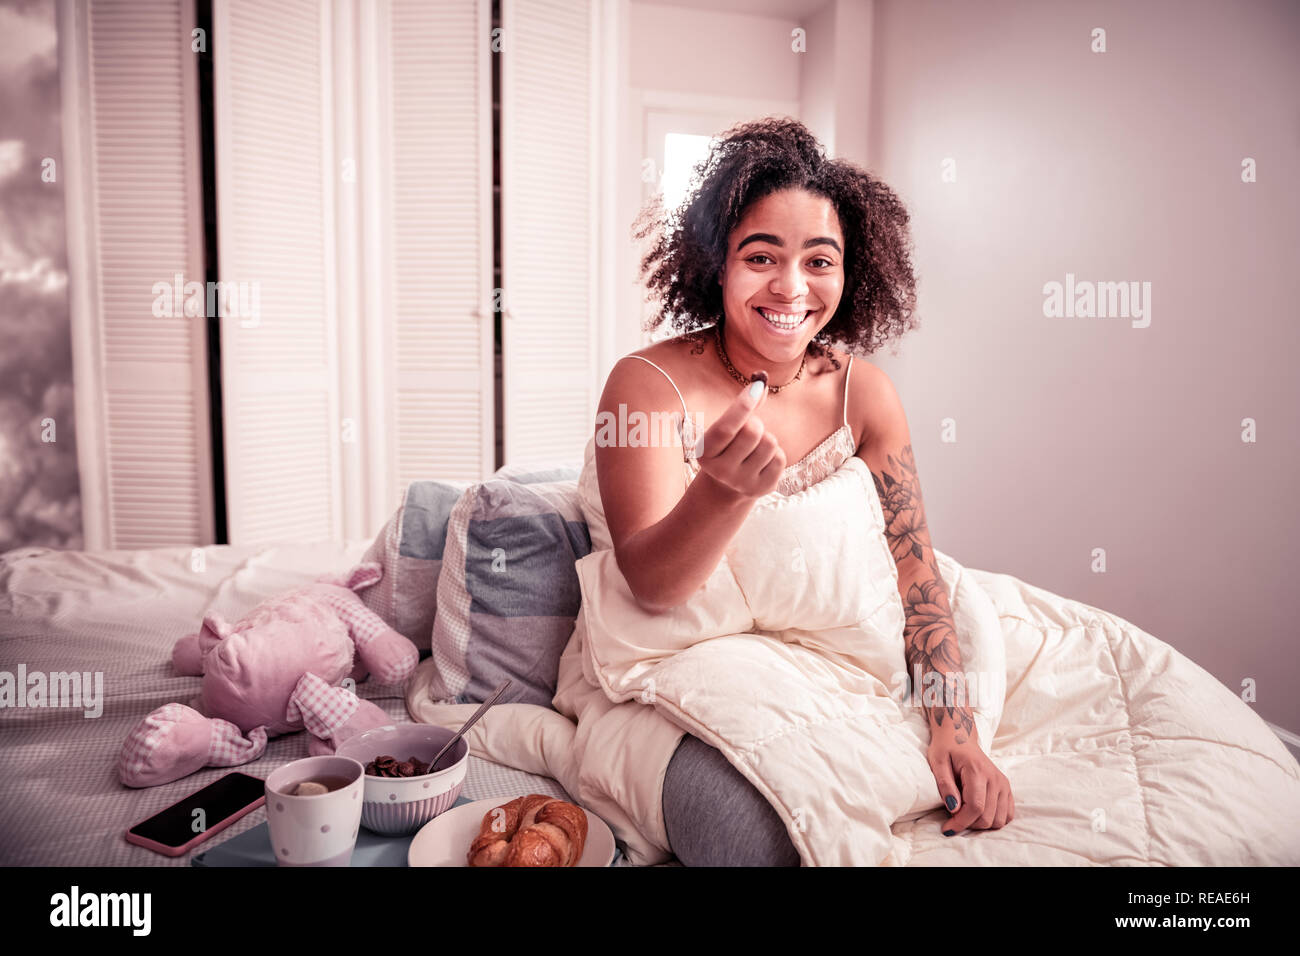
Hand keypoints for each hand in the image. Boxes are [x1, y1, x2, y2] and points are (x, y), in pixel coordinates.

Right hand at [693, 376, 786, 500]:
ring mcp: (741, 482)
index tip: (756, 386)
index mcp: (705, 452)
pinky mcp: (762, 489)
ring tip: (755, 447)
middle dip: (756, 423)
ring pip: (769, 444)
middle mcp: (720, 471)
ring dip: (767, 439)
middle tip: (750, 429)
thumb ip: (744, 405)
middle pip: (753, 432)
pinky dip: (775, 454)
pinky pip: (780, 459)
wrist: (728, 486)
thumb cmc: (728, 446)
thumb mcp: (728, 428)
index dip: (742, 405)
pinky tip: (762, 461)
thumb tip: (761, 379)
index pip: (726, 428)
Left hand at [925, 723, 1014, 836]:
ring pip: (998, 820)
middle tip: (952, 818)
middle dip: (968, 824)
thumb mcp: (937, 763)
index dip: (961, 822)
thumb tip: (954, 808)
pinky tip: (978, 814)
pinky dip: (993, 820)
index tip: (947, 829)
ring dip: (980, 824)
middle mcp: (995, 779)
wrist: (960, 736)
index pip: (975, 807)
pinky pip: (1007, 815)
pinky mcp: (1006, 788)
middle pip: (987, 817)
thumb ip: (945, 785)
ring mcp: (1003, 784)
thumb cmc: (946, 749)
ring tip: (965, 813)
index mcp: (978, 771)